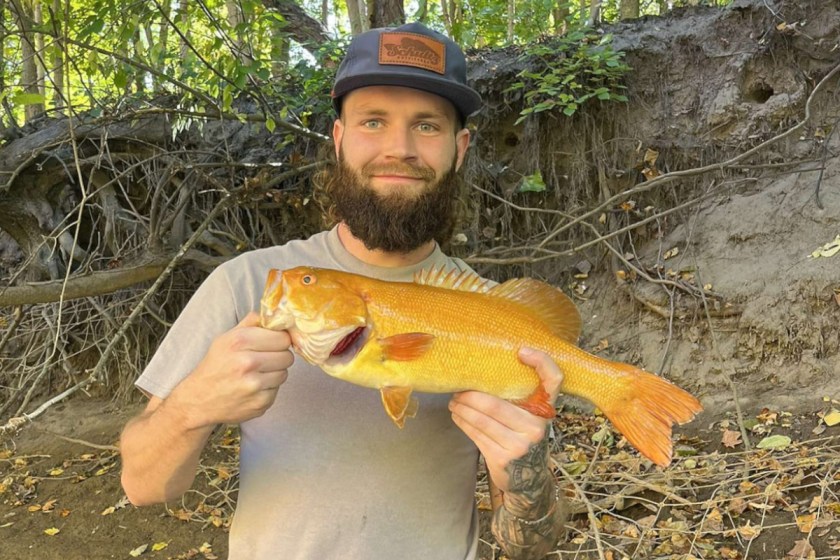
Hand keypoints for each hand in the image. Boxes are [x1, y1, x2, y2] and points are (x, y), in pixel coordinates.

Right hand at [167, 312, 293, 428]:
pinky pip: (277, 390)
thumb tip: (275, 314)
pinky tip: (253, 387)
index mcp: (240, 341)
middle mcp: (248, 362)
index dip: (280, 340)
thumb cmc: (215, 365)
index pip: (283, 337)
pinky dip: (268, 389)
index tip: (273, 343)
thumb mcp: (226, 337)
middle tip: (264, 359)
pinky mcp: (260, 403)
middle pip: (287, 356)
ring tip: (257, 373)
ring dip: (274, 373)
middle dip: (279, 356)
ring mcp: (254, 385)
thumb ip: (251, 322)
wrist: (198, 400)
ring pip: (284, 373)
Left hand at [448, 347, 562, 492]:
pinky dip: (463, 423)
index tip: (522, 351)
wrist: (530, 480)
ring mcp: (520, 445)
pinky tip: (458, 416)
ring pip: (481, 420)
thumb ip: (520, 400)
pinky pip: (477, 435)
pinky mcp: (502, 459)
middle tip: (458, 391)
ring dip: (462, 409)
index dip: (541, 362)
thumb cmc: (525, 438)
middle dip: (470, 397)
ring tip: (454, 402)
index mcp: (545, 411)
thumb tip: (482, 375)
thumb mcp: (532, 418)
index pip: (553, 380)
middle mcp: (536, 427)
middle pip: (494, 404)